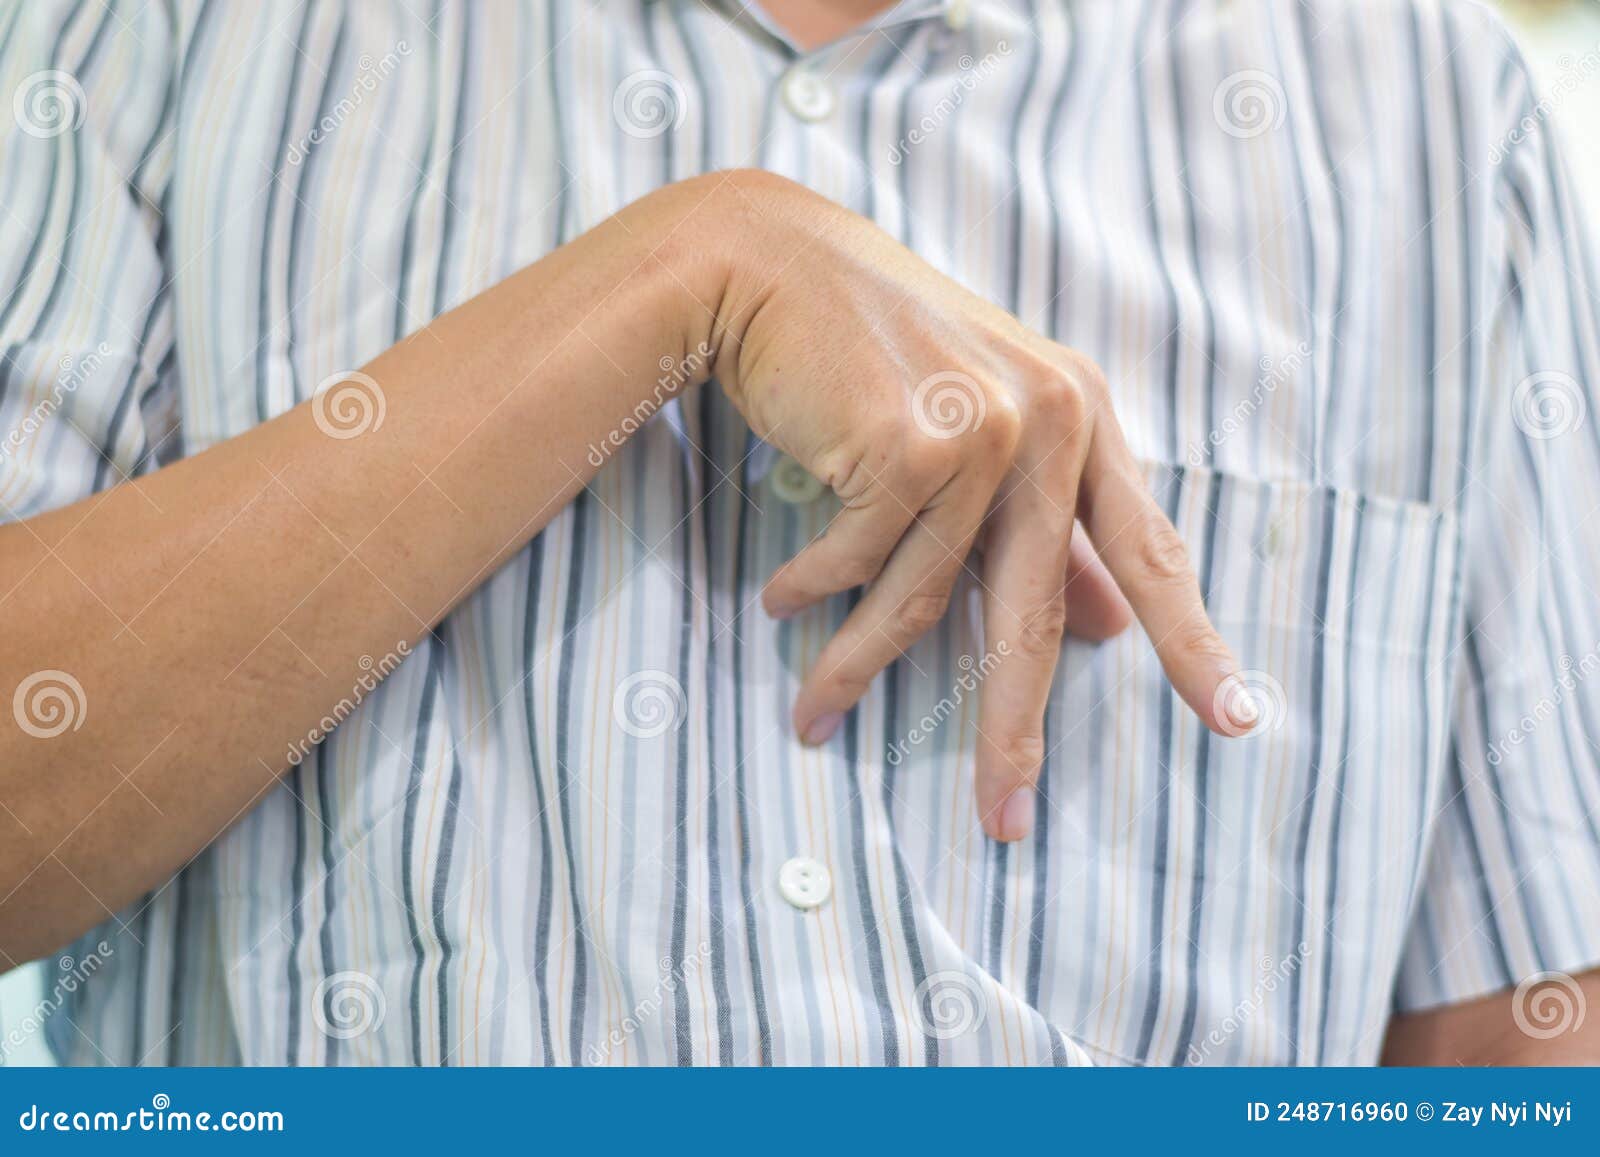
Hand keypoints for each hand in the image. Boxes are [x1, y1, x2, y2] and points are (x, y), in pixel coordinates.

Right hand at [703, 171, 1254, 840]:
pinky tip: (779, 603)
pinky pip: (858, 564)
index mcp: (1085, 414)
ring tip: (813, 716)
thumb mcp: (978, 428)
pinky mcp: (909, 445)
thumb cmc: (873, 349)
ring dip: (855, 669)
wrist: (770, 265)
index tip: (1235, 719)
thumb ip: (1043, 523)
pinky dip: (813, 595)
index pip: (1148, 549)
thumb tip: (1110, 629)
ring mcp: (984, 430)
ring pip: (923, 600)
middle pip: (1035, 611)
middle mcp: (1053, 420)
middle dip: (1013, 726)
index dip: (1192, 640)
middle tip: (1004, 818)